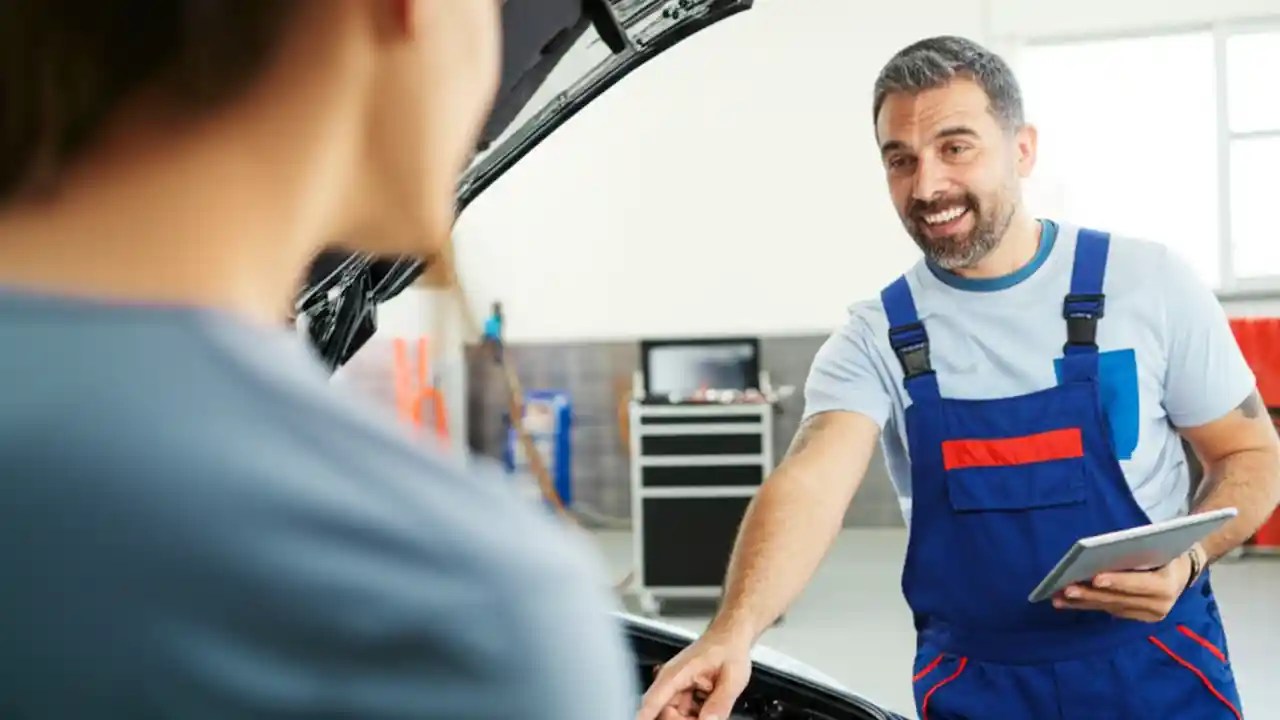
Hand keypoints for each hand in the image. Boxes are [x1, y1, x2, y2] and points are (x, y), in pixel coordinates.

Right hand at [636, 632, 752, 719]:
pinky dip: (694, 716)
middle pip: (662, 714)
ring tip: (709, 708)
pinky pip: (682, 713)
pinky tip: (708, 707)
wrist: (731, 636)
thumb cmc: (729, 648)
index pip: (652, 702)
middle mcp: (670, 682)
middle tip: (704, 716)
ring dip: (689, 719)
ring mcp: (675, 688)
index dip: (646, 716)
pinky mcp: (683, 694)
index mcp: (676, 674)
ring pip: (673, 715)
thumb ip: (719, 703)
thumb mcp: (732, 678)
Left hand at [1052, 552, 1192, 621]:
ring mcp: (1148, 615)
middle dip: (1091, 594)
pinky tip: (1067, 600)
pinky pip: (1108, 611)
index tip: (1095, 578)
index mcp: (1168, 585)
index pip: (1140, 584)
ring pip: (1110, 607)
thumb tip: (1105, 550)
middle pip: (1120, 599)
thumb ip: (1138, 549)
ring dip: (1082, 602)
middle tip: (1066, 588)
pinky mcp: (1136, 617)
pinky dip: (1087, 605)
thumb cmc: (1166, 550)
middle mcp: (1160, 605)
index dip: (1118, 581)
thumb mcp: (1158, 545)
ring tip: (1058, 596)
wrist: (1182, 571)